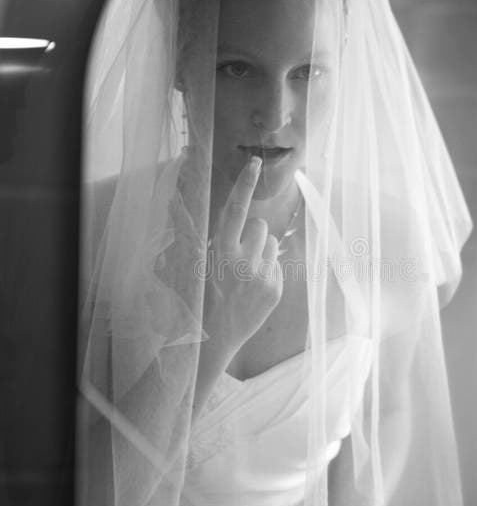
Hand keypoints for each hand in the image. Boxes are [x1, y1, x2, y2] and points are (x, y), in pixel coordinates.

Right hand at [203, 157, 282, 351]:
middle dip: (248, 232)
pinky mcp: (276, 290)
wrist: (210, 342)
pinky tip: (249, 288)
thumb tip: (171, 203)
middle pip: (259, 225)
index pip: (235, 209)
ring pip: (270, 243)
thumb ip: (184, 236)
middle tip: (234, 252)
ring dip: (258, 251)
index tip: (254, 162)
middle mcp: (246, 263)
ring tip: (242, 272)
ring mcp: (264, 277)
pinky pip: (276, 265)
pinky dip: (265, 271)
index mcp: (220, 253)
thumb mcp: (184, 268)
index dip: (244, 183)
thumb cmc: (193, 302)